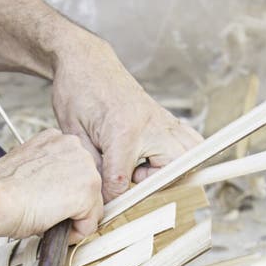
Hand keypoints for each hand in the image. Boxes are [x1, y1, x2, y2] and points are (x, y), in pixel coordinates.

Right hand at [0, 128, 102, 242]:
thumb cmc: (1, 190)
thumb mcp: (27, 169)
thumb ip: (46, 173)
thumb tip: (51, 192)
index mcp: (58, 139)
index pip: (75, 171)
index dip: (63, 193)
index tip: (48, 202)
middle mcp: (75, 147)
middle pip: (88, 187)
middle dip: (72, 206)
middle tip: (48, 215)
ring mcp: (85, 168)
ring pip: (92, 206)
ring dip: (73, 219)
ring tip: (48, 220)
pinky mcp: (88, 192)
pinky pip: (90, 223)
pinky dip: (74, 233)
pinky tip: (52, 227)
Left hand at [51, 33, 203, 202]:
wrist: (87, 61)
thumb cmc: (78, 91)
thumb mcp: (76, 135)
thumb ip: (93, 167)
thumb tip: (102, 194)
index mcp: (123, 130)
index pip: (122, 182)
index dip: (112, 198)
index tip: (105, 204)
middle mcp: (150, 124)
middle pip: (174, 169)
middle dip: (155, 185)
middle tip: (133, 182)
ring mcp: (161, 119)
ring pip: (189, 155)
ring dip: (171, 171)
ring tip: (144, 169)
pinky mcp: (165, 118)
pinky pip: (189, 141)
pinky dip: (179, 155)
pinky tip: (155, 157)